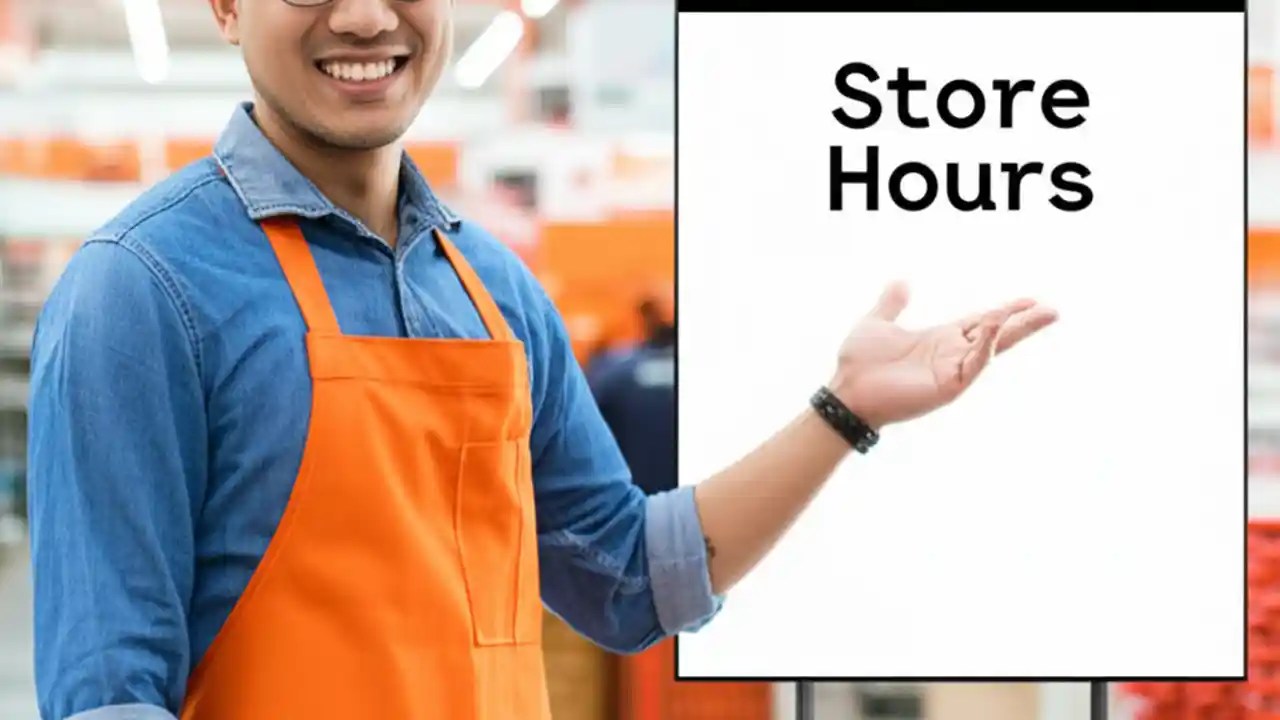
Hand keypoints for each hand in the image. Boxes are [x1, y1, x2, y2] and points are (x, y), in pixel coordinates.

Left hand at [828, 281, 1057, 429]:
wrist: (845, 391)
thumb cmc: (859, 364)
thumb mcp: (877, 322)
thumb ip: (892, 303)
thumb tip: (902, 281)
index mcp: (940, 338)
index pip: (981, 322)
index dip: (1005, 311)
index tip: (1029, 299)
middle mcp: (951, 354)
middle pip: (997, 334)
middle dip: (1024, 322)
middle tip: (1053, 310)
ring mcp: (951, 370)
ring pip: (992, 347)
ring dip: (1014, 329)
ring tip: (1037, 311)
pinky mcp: (947, 386)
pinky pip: (974, 364)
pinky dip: (987, 346)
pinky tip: (996, 327)